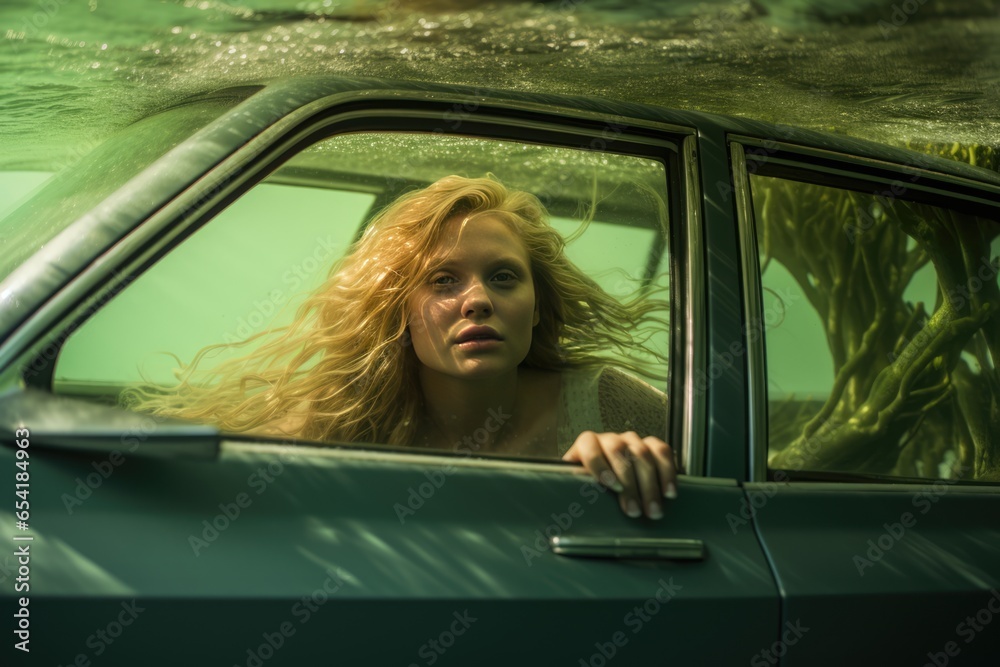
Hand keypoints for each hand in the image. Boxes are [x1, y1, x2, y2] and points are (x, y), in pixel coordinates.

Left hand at [562, 431, 676, 518]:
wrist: (606, 480)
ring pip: (642, 453)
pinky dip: (668, 472)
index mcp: (586, 445)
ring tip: (652, 509)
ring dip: (650, 485)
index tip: (614, 488)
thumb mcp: (579, 487)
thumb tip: (576, 502)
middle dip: (630, 484)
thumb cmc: (591, 486)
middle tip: (635, 510)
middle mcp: (609, 439)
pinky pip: (662, 451)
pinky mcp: (650, 444)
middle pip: (619, 451)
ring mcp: (631, 440)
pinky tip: (669, 492)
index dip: (602, 468)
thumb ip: (578, 489)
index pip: (590, 449)